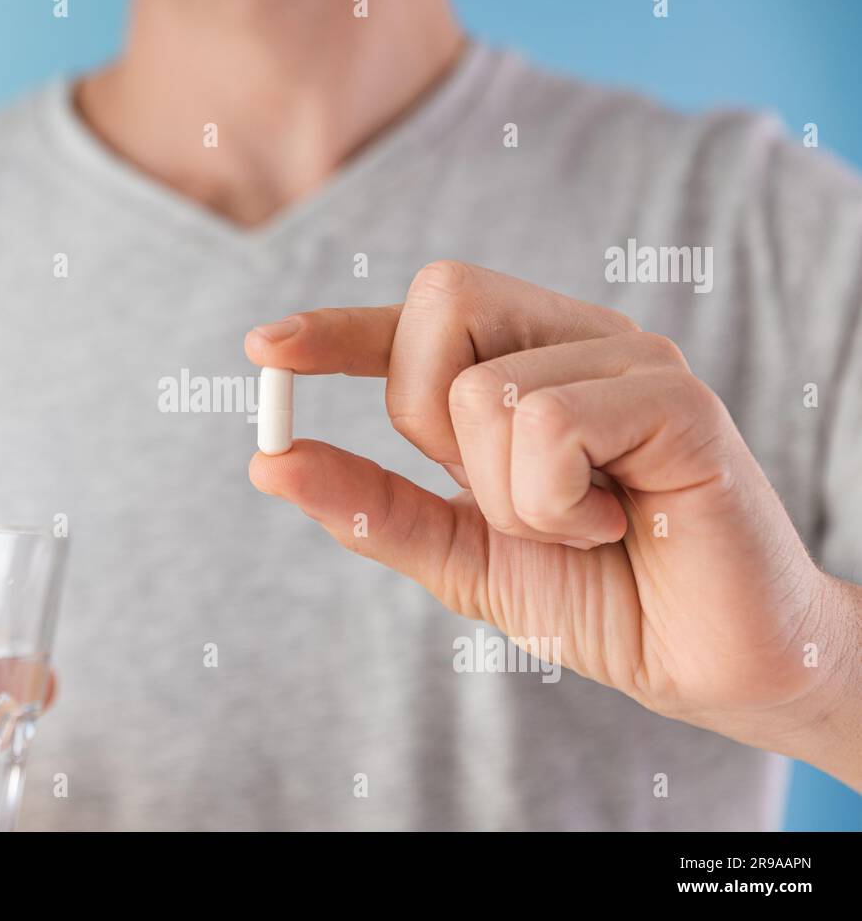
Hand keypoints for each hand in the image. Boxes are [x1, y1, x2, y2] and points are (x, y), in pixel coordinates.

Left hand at [246, 261, 861, 787]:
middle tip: (502, 495)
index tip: (263, 349)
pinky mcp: (675, 397)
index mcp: (524, 365)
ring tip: (581, 526)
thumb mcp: (460, 554)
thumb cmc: (595, 595)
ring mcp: (628, 359)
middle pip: (439, 305)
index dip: (338, 328)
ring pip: (486, 390)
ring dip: (509, 498)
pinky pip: (550, 425)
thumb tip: (269, 462)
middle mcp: (574, 341)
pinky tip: (614, 525)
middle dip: (431, 421)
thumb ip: (372, 507)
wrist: (705, 664)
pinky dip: (556, 505)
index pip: (417, 318)